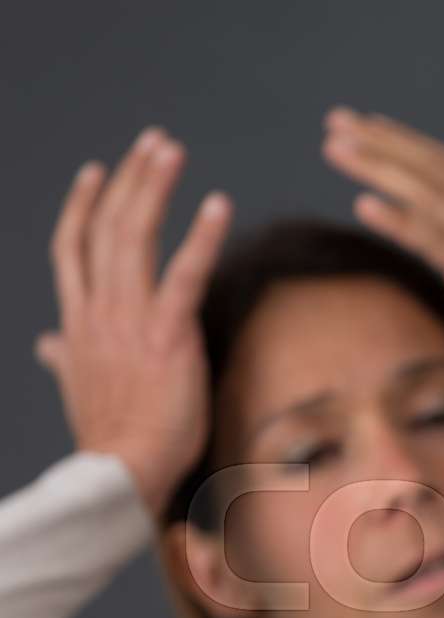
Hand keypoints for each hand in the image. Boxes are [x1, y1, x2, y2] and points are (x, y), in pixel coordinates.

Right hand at [41, 127, 232, 516]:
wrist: (123, 472)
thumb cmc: (113, 439)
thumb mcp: (80, 389)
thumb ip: (65, 359)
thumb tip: (49, 346)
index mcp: (78, 322)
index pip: (72, 248)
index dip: (84, 205)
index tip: (99, 171)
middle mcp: (98, 311)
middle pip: (105, 226)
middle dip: (130, 179)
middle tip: (154, 142)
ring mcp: (129, 320)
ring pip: (134, 235)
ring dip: (153, 186)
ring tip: (171, 150)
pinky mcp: (167, 334)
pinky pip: (185, 272)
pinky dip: (201, 234)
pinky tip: (218, 204)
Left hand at [321, 107, 443, 404]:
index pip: (442, 169)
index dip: (404, 143)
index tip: (366, 124)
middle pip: (428, 167)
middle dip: (380, 141)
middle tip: (336, 119)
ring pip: (426, 192)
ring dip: (378, 166)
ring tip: (334, 147)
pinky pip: (436, 240)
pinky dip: (399, 219)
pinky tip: (363, 204)